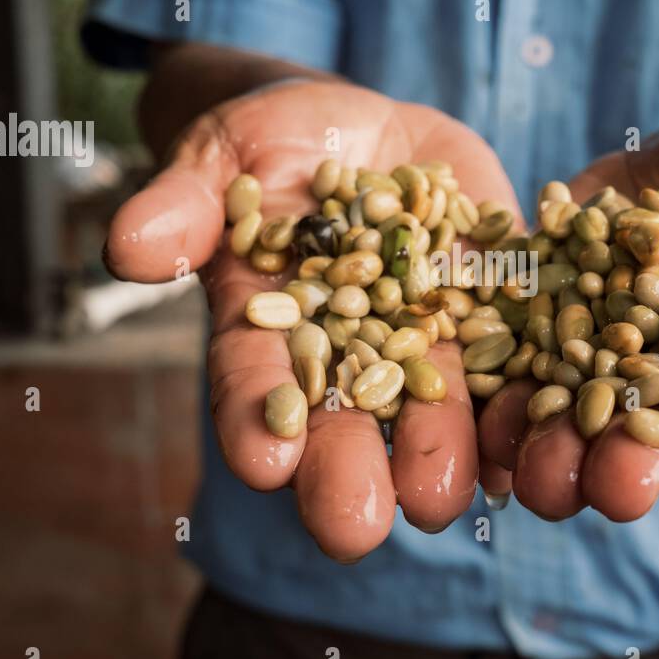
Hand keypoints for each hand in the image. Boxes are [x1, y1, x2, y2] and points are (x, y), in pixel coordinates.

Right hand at [103, 81, 520, 561]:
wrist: (367, 130)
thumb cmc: (273, 140)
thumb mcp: (223, 153)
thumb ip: (187, 202)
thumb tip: (126, 247)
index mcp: (268, 325)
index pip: (251, 381)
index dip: (254, 421)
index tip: (262, 465)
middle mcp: (347, 354)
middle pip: (341, 421)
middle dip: (345, 473)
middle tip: (354, 529)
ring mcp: (423, 340)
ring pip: (431, 411)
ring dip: (440, 457)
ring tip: (447, 501)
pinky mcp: (490, 314)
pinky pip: (510, 365)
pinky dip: (520, 406)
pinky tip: (531, 450)